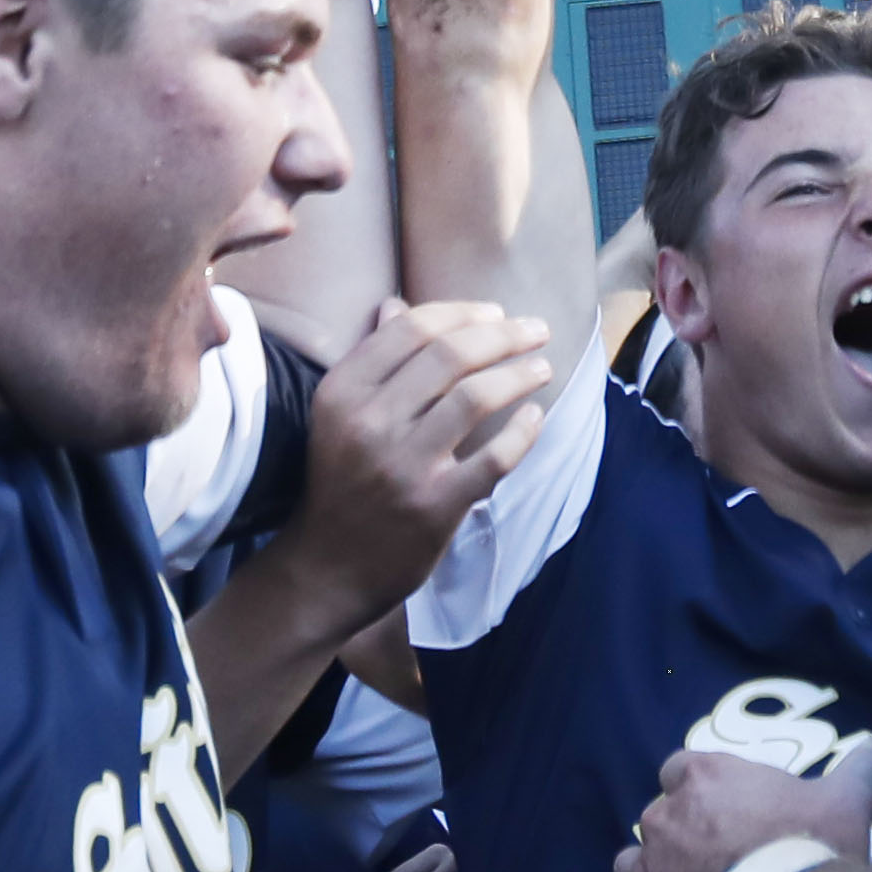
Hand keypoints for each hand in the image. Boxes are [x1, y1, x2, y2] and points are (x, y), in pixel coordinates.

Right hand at [288, 299, 556, 614]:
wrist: (330, 567)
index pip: (412, 329)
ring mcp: (403, 465)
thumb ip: (371, 360)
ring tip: (541, 368)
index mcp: (342, 392)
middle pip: (451, 355)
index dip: (464, 312)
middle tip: (536, 330)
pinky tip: (536, 417)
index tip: (497, 312)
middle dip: (505, 334)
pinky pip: (495, 457)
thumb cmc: (344, 481)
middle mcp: (368, 423)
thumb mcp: (340, 415)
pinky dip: (523, 432)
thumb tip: (396, 304)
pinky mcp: (434, 504)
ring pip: (476, 397)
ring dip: (520, 374)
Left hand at [614, 741, 871, 871]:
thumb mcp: (847, 801)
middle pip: (658, 823)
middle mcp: (662, 823)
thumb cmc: (815, 851)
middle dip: (682, 840)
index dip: (704, 793)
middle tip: (726, 865)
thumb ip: (864, 766)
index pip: (680, 771)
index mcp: (701, 780)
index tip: (732, 815)